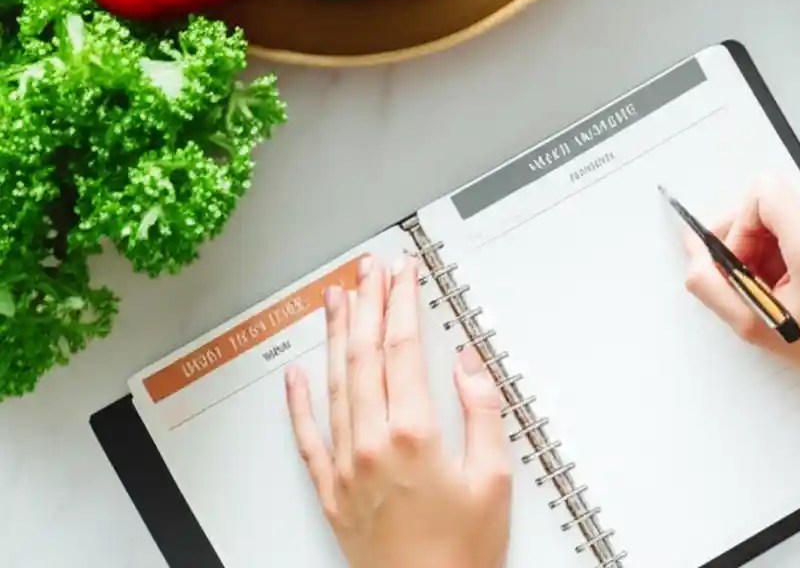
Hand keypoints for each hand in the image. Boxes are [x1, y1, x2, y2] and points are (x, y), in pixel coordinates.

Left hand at [285, 255, 511, 567]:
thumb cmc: (462, 554)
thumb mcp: (493, 480)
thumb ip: (482, 415)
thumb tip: (469, 366)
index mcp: (412, 436)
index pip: (403, 351)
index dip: (402, 304)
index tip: (404, 274)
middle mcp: (371, 445)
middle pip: (366, 357)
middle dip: (370, 306)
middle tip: (371, 270)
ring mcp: (346, 467)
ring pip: (334, 385)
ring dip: (336, 337)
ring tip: (337, 300)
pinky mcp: (332, 491)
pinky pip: (307, 437)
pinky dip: (299, 402)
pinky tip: (296, 375)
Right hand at [682, 177, 799, 408]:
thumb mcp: (755, 325)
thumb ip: (711, 285)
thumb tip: (693, 252)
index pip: (763, 192)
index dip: (739, 224)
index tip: (740, 261)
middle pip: (777, 207)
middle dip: (753, 240)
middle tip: (749, 281)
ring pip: (797, 222)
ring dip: (775, 252)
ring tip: (778, 294)